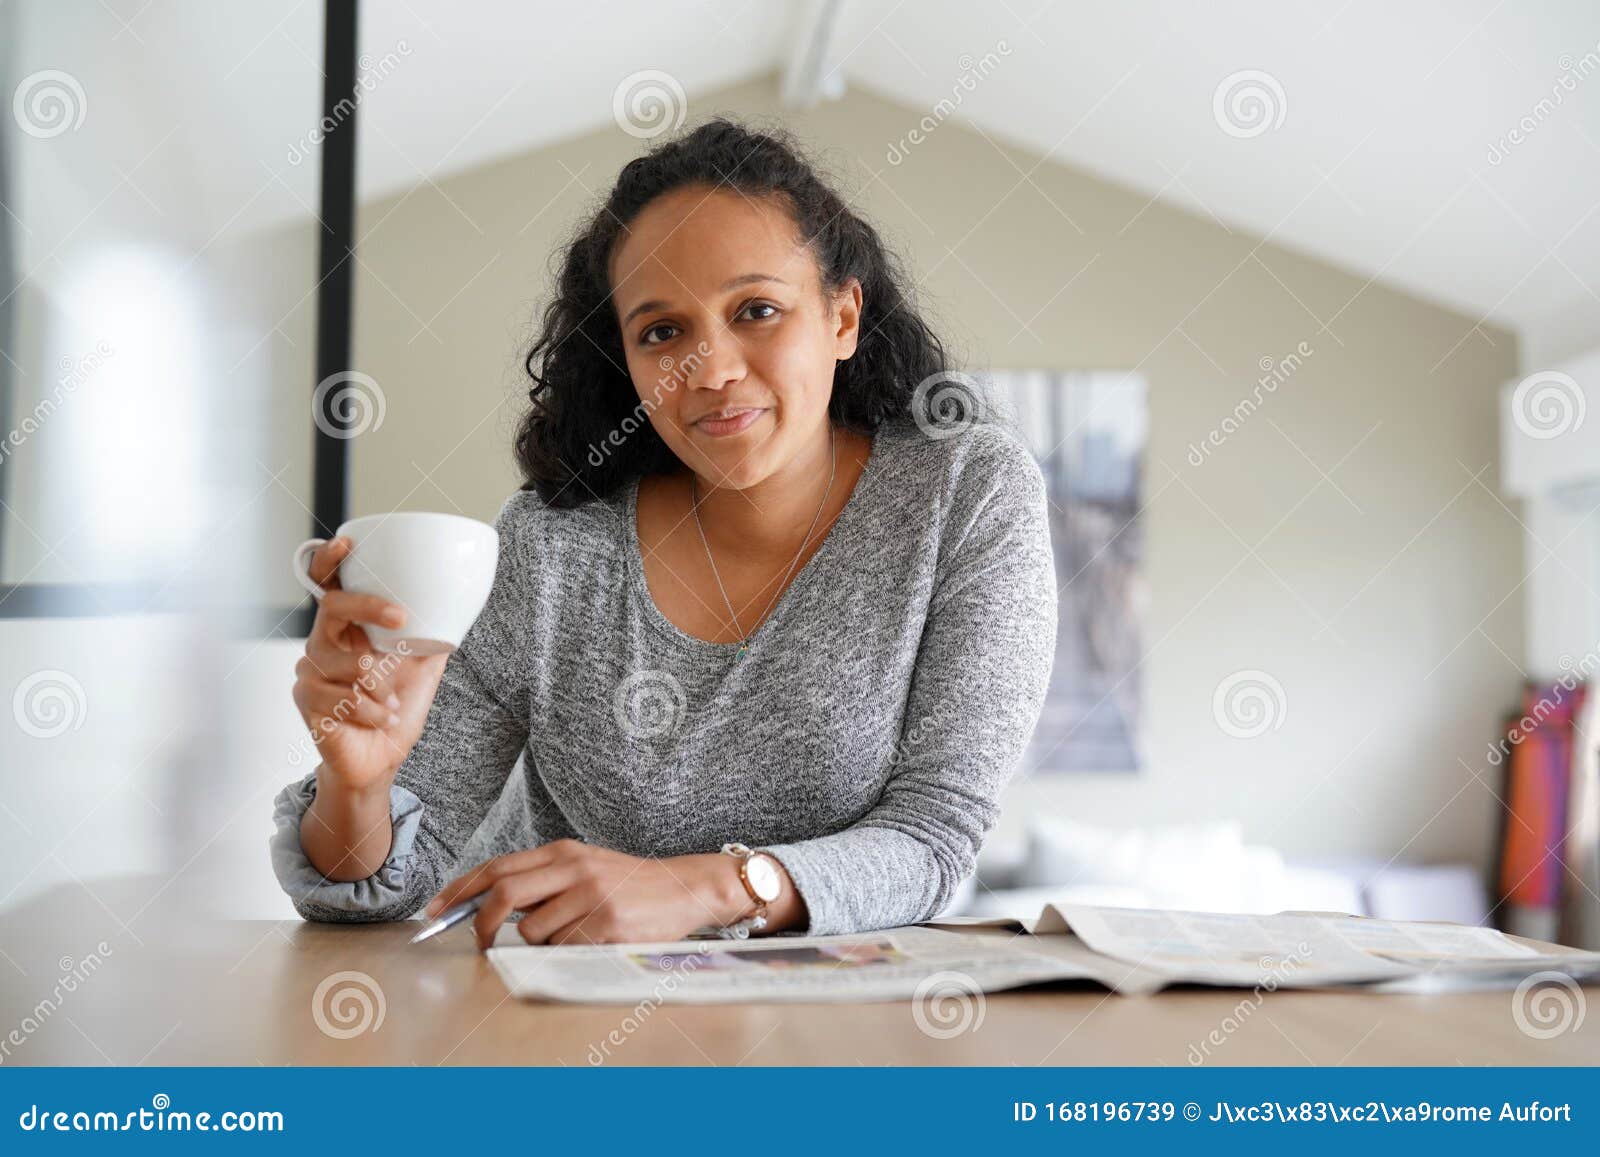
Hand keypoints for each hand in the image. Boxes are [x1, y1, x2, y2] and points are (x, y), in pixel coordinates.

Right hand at [291, 536, 450, 793]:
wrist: (380, 759)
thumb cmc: (397, 709)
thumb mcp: (424, 667)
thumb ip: (432, 634)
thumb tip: (456, 603)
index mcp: (349, 629)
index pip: (330, 586)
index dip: (330, 561)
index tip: (348, 545)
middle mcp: (324, 642)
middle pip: (331, 607)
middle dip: (368, 607)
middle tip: (401, 619)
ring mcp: (310, 669)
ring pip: (344, 660)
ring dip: (379, 685)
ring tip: (391, 702)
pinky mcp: (306, 698)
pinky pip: (341, 695)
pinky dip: (371, 710)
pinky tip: (380, 718)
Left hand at [424, 840, 736, 948]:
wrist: (685, 888)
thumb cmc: (630, 884)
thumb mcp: (585, 867)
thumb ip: (543, 880)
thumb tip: (489, 906)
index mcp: (564, 852)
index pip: (497, 868)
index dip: (460, 890)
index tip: (435, 910)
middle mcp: (574, 869)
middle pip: (504, 896)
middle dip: (480, 924)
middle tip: (478, 942)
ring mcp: (591, 897)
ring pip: (533, 932)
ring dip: (540, 943)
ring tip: (572, 934)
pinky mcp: (607, 925)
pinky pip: (564, 949)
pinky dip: (568, 953)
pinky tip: (593, 940)